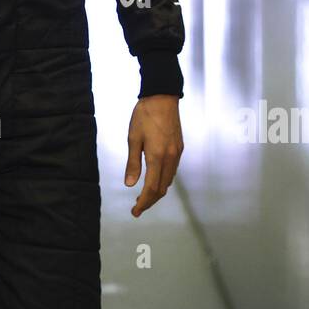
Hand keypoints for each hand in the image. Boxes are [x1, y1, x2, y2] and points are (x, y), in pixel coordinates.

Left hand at [124, 95, 183, 216]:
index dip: (143, 203)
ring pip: (168, 181)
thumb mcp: (133, 138)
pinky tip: (154, 178)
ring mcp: (177, 153)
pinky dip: (163, 180)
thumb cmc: (144, 115)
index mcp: (157, 156)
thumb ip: (133, 163)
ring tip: (143, 195)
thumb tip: (129, 184)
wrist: (162, 96)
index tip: (135, 212)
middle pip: (162, 189)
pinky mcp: (179, 148)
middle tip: (137, 207)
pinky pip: (172, 170)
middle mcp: (170, 158)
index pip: (151, 188)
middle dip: (150, 201)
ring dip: (157, 191)